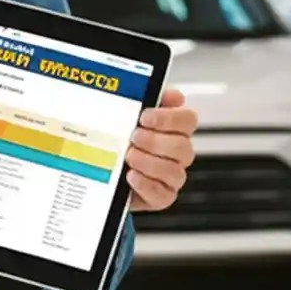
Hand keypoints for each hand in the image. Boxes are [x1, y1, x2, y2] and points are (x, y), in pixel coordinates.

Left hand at [125, 88, 197, 212]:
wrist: (102, 171)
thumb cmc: (116, 139)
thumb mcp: (122, 115)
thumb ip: (141, 99)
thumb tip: (164, 93)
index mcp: (173, 128)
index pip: (188, 119)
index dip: (169, 118)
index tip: (144, 117)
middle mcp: (177, 152)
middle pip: (182, 146)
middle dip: (155, 141)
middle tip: (134, 138)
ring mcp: (171, 175)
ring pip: (174, 171)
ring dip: (149, 163)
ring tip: (128, 157)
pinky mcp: (162, 196)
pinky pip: (163, 194)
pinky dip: (146, 185)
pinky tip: (131, 176)